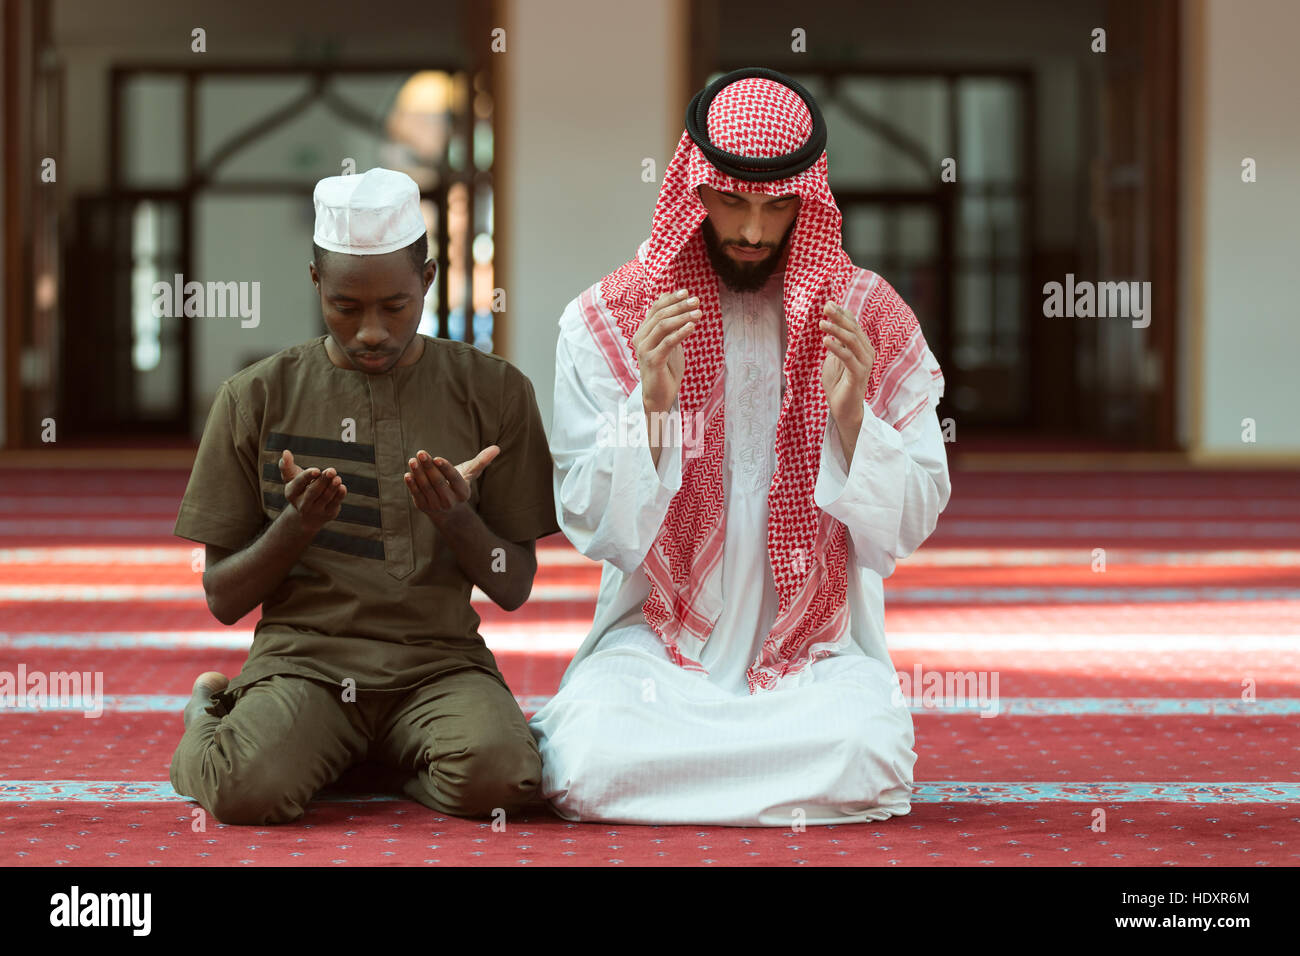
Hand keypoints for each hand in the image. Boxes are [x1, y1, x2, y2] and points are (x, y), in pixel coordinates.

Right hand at [279, 449, 345, 534]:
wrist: (307, 514)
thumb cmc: (299, 488)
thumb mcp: (291, 478)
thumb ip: (287, 466)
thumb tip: (285, 452)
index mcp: (291, 493)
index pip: (299, 483)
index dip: (307, 476)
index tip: (317, 470)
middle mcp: (302, 504)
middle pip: (313, 491)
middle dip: (323, 480)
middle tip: (331, 471)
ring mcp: (316, 510)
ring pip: (325, 497)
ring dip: (332, 487)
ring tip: (337, 478)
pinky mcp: (328, 513)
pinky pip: (335, 503)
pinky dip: (339, 495)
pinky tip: (342, 487)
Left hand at [405, 445, 499, 524]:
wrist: (448, 510)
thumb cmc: (459, 485)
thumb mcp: (470, 473)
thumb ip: (481, 461)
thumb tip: (497, 448)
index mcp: (463, 492)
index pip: (454, 479)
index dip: (446, 469)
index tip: (437, 458)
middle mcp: (450, 501)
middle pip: (438, 482)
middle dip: (428, 467)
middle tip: (421, 453)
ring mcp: (436, 505)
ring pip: (426, 488)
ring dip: (418, 473)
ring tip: (413, 460)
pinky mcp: (423, 506)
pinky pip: (417, 494)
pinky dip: (411, 484)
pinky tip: (408, 473)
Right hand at [633, 289, 698, 412]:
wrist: (659, 396)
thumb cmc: (666, 370)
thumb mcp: (669, 344)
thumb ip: (671, 328)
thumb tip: (678, 306)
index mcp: (643, 332)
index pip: (655, 309)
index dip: (670, 298)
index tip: (686, 292)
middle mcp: (640, 338)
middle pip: (660, 314)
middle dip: (679, 305)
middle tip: (696, 301)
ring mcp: (644, 350)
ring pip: (663, 326)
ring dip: (682, 317)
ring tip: (698, 313)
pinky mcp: (652, 361)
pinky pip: (667, 342)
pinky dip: (680, 332)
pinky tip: (692, 327)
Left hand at [819, 300, 874, 427]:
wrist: (844, 409)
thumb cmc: (838, 384)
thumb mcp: (834, 358)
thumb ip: (836, 342)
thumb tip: (830, 322)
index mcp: (862, 346)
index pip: (853, 324)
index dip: (842, 313)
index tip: (828, 303)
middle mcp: (867, 352)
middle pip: (853, 329)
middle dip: (839, 316)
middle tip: (825, 307)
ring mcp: (865, 363)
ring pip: (851, 340)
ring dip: (836, 330)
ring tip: (821, 324)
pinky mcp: (859, 374)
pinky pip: (848, 357)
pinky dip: (836, 348)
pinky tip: (825, 341)